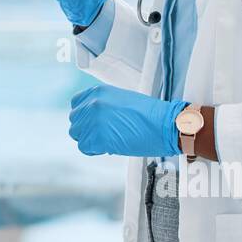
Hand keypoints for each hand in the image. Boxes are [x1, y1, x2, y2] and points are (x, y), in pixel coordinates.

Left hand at [68, 84, 187, 156]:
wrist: (165, 124)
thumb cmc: (149, 114)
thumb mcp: (121, 99)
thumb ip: (103, 105)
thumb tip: (93, 119)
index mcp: (98, 91)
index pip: (76, 104)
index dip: (85, 116)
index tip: (95, 123)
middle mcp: (92, 103)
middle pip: (75, 120)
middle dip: (87, 129)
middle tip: (105, 134)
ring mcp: (93, 120)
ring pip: (77, 134)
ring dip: (90, 140)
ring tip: (109, 140)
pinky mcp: (97, 137)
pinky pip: (85, 147)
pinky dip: (94, 150)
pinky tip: (109, 147)